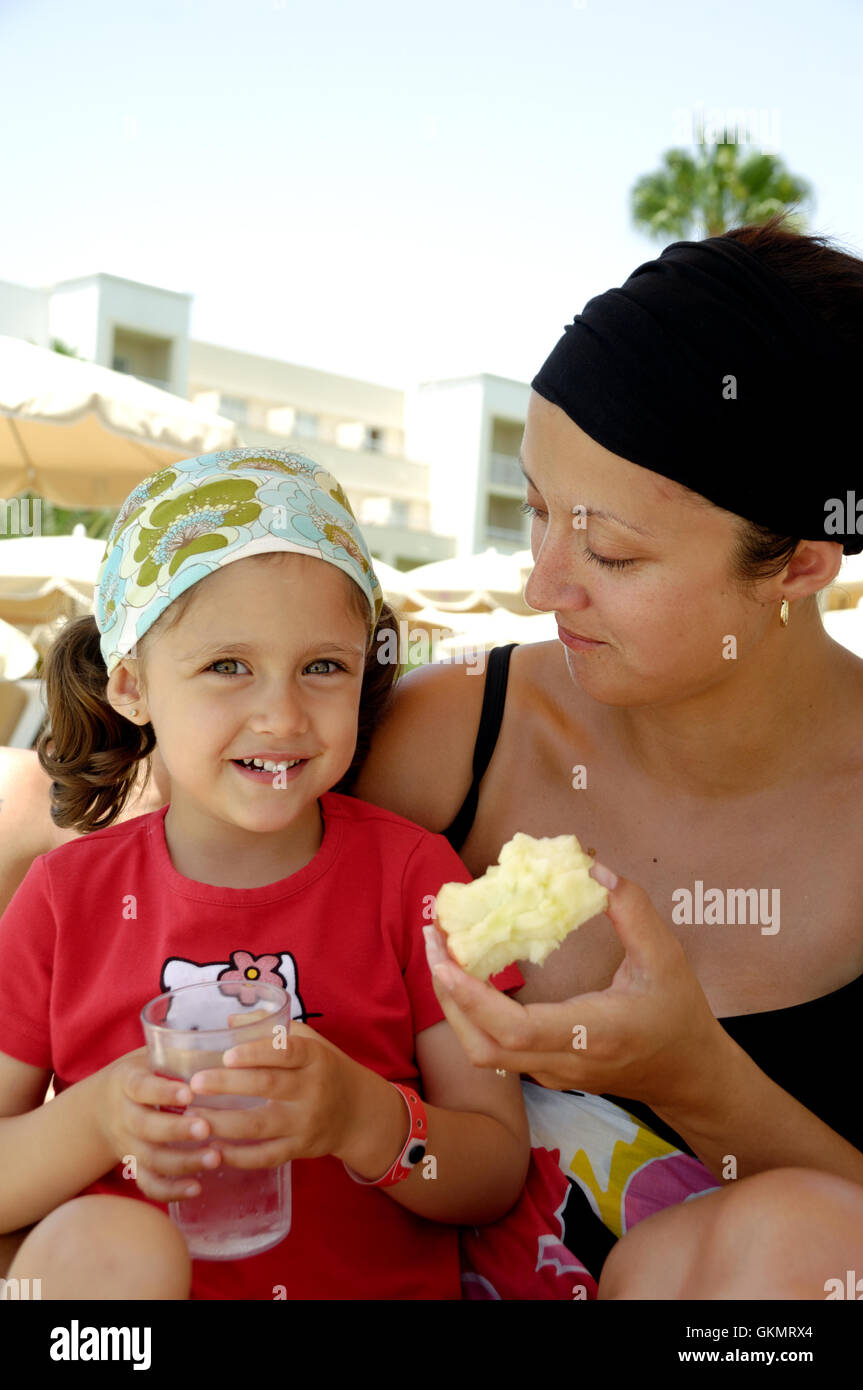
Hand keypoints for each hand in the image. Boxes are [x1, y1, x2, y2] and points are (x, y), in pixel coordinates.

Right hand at [97, 1046, 221, 1202]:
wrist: (99, 1109)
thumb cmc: (142, 1073)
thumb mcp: (150, 1054)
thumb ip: (180, 1047)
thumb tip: (236, 1026)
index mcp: (127, 1082)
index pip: (141, 1087)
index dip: (162, 1092)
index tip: (189, 1093)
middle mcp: (123, 1115)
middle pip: (145, 1127)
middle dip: (176, 1130)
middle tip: (207, 1128)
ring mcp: (127, 1144)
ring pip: (150, 1159)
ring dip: (182, 1162)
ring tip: (216, 1158)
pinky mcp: (135, 1166)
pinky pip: (149, 1184)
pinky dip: (170, 1190)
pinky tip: (198, 1187)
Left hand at [181, 1022, 369, 1168]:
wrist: (359, 1112)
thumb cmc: (324, 1069)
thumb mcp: (309, 1041)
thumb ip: (270, 1029)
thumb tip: (229, 1022)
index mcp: (314, 1057)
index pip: (286, 1052)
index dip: (256, 1053)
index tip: (226, 1055)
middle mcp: (312, 1089)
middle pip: (268, 1086)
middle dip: (228, 1085)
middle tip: (195, 1084)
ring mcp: (306, 1122)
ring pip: (261, 1126)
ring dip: (223, 1123)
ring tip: (193, 1116)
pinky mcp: (300, 1149)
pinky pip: (266, 1156)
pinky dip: (239, 1156)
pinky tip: (214, 1149)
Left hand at [424, 863, 731, 1118]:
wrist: (690, 1077)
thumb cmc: (680, 1015)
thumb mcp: (667, 956)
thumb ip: (633, 910)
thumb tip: (593, 868)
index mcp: (593, 1033)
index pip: (516, 1031)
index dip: (472, 999)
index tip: (445, 958)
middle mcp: (565, 1060)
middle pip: (483, 1047)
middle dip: (447, 995)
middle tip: (431, 939)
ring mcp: (553, 1073)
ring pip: (483, 1053)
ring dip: (454, 1005)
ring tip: (442, 952)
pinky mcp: (548, 1071)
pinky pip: (497, 1049)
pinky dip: (473, 1012)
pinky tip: (470, 974)